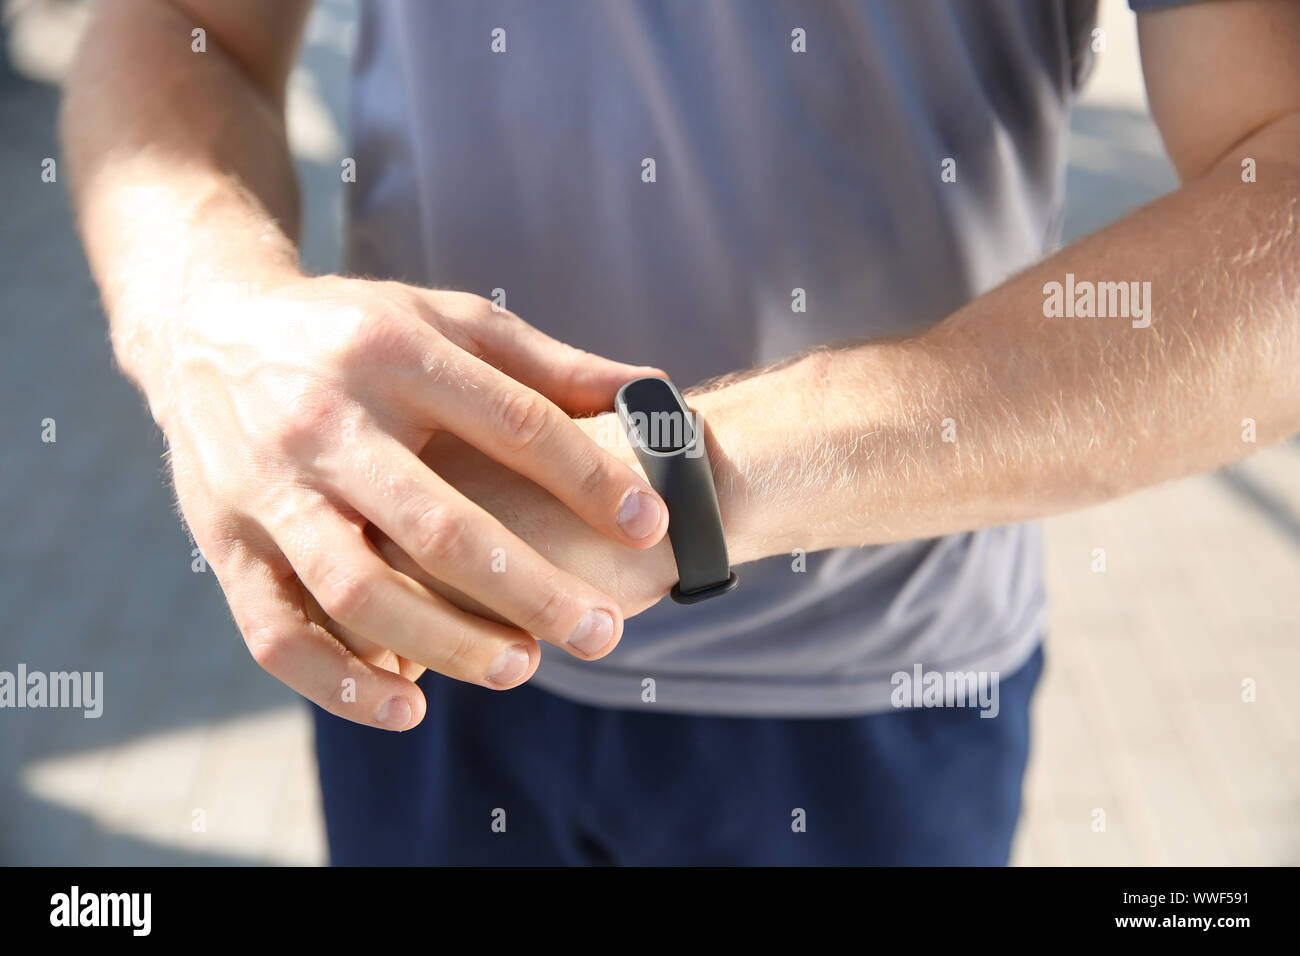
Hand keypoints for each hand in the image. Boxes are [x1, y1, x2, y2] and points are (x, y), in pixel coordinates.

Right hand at [151, 273, 668, 729]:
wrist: (204, 331)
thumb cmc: (357, 332)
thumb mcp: (445, 319)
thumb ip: (545, 364)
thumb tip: (653, 395)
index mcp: (395, 354)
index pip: (511, 423)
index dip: (588, 478)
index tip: (650, 525)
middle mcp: (328, 423)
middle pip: (441, 526)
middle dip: (533, 590)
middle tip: (603, 632)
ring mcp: (269, 490)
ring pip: (361, 591)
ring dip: (449, 642)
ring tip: (523, 666)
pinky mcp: (225, 544)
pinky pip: (276, 633)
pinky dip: (340, 682)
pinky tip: (410, 703)